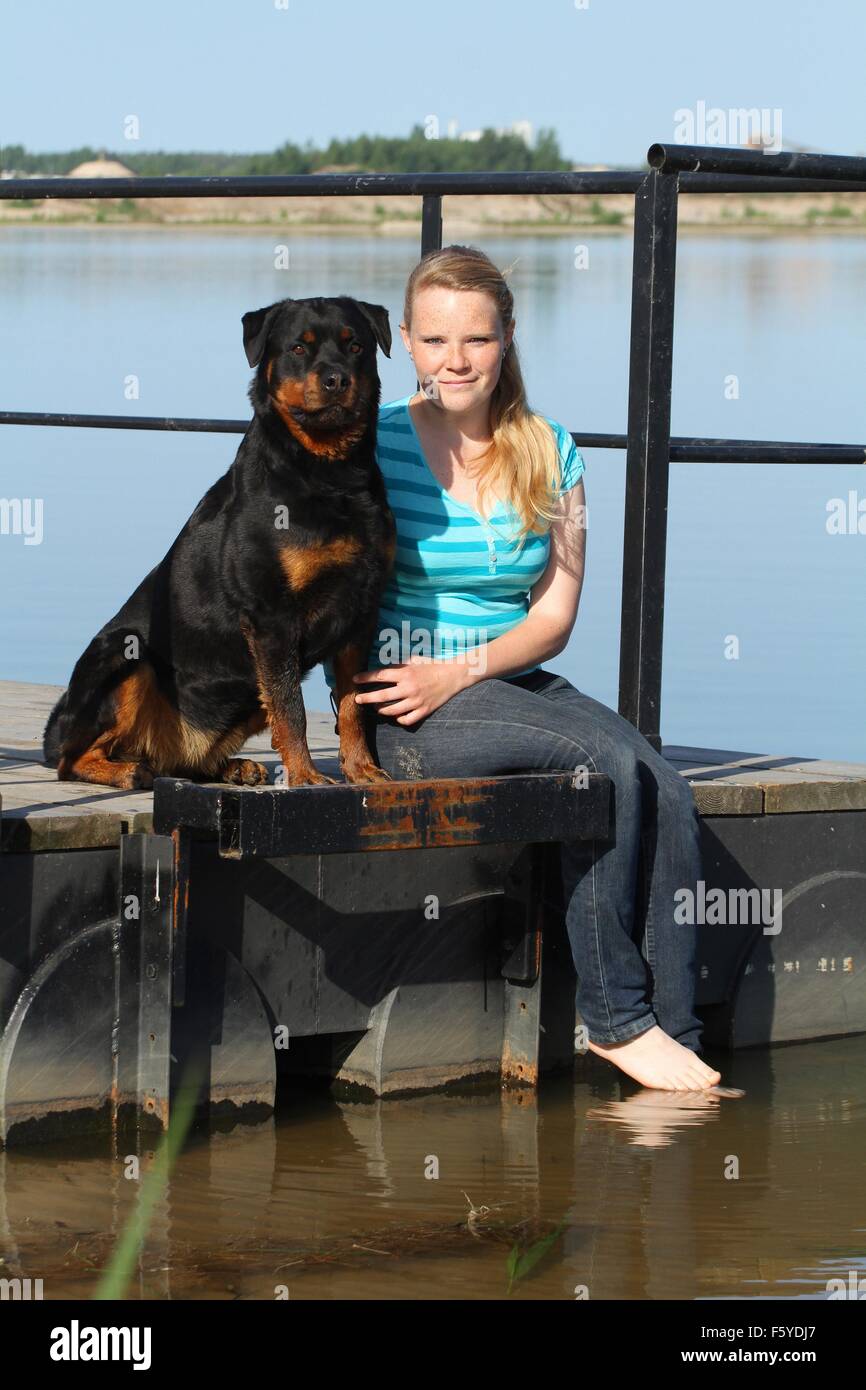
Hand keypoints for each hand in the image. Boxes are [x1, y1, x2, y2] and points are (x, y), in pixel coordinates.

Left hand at [352, 657, 468, 724]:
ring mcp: (416, 701)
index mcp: (406, 673)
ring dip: (380, 710)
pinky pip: (406, 720)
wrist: (453, 675)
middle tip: (357, 700)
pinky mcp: (424, 710)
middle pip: (381, 696)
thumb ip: (398, 665)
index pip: (380, 676)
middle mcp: (409, 688)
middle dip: (366, 698)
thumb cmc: (432, 665)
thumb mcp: (414, 660)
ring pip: (391, 711)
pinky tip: (395, 716)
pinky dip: (399, 719)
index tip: (354, 679)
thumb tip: (382, 668)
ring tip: (376, 707)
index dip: (365, 678)